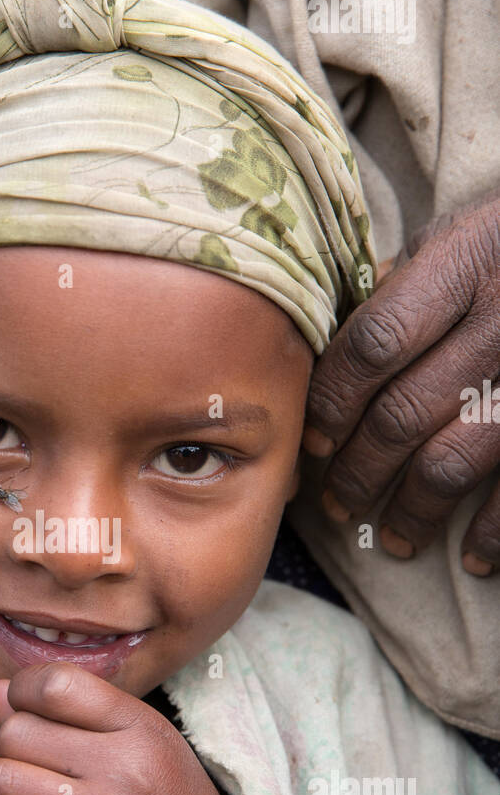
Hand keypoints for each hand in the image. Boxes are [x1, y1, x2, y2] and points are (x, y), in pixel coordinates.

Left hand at [0, 664, 233, 794]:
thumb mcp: (140, 742)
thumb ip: (71, 712)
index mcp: (142, 727)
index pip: (56, 685)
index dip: (22, 690)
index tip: (21, 706)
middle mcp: (124, 769)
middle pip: (18, 733)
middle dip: (4, 744)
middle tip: (19, 759)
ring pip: (0, 780)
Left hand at [301, 189, 499, 573]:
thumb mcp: (456, 236)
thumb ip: (397, 288)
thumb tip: (329, 359)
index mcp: (462, 265)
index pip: (372, 346)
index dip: (332, 402)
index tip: (312, 441)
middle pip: (402, 415)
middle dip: (357, 471)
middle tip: (335, 503)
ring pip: (452, 462)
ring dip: (412, 511)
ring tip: (390, 537)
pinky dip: (494, 531)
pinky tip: (473, 558)